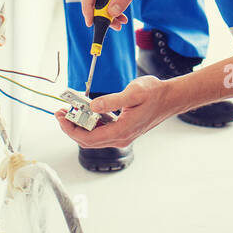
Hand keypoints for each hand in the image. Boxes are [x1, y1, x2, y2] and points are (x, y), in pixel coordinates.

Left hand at [55, 76, 175, 148]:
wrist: (170, 98)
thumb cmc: (155, 94)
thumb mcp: (133, 92)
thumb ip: (112, 100)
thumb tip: (93, 105)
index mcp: (122, 131)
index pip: (88, 138)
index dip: (70, 129)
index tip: (61, 117)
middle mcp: (121, 137)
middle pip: (88, 140)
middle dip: (72, 128)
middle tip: (61, 113)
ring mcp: (122, 135)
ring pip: (94, 137)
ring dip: (80, 125)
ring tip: (71, 110)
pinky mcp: (124, 130)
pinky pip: (102, 131)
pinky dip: (91, 123)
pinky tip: (88, 110)